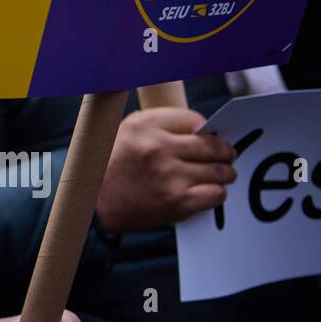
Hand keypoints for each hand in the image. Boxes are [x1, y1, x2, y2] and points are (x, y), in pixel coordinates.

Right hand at [96, 107, 235, 231]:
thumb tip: (203, 129)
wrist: (93, 199)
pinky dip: (216, 193)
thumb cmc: (113, 162)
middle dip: (226, 151)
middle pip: (214, 146)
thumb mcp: (129, 129)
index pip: (195, 119)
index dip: (206, 128)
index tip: (209, 135)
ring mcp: (169, 176)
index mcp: (145, 126)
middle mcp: (158, 148)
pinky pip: (215, 195)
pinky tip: (207, 191)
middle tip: (227, 154)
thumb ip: (163, 123)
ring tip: (221, 174)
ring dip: (224, 173)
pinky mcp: (176, 202)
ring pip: (220, 172)